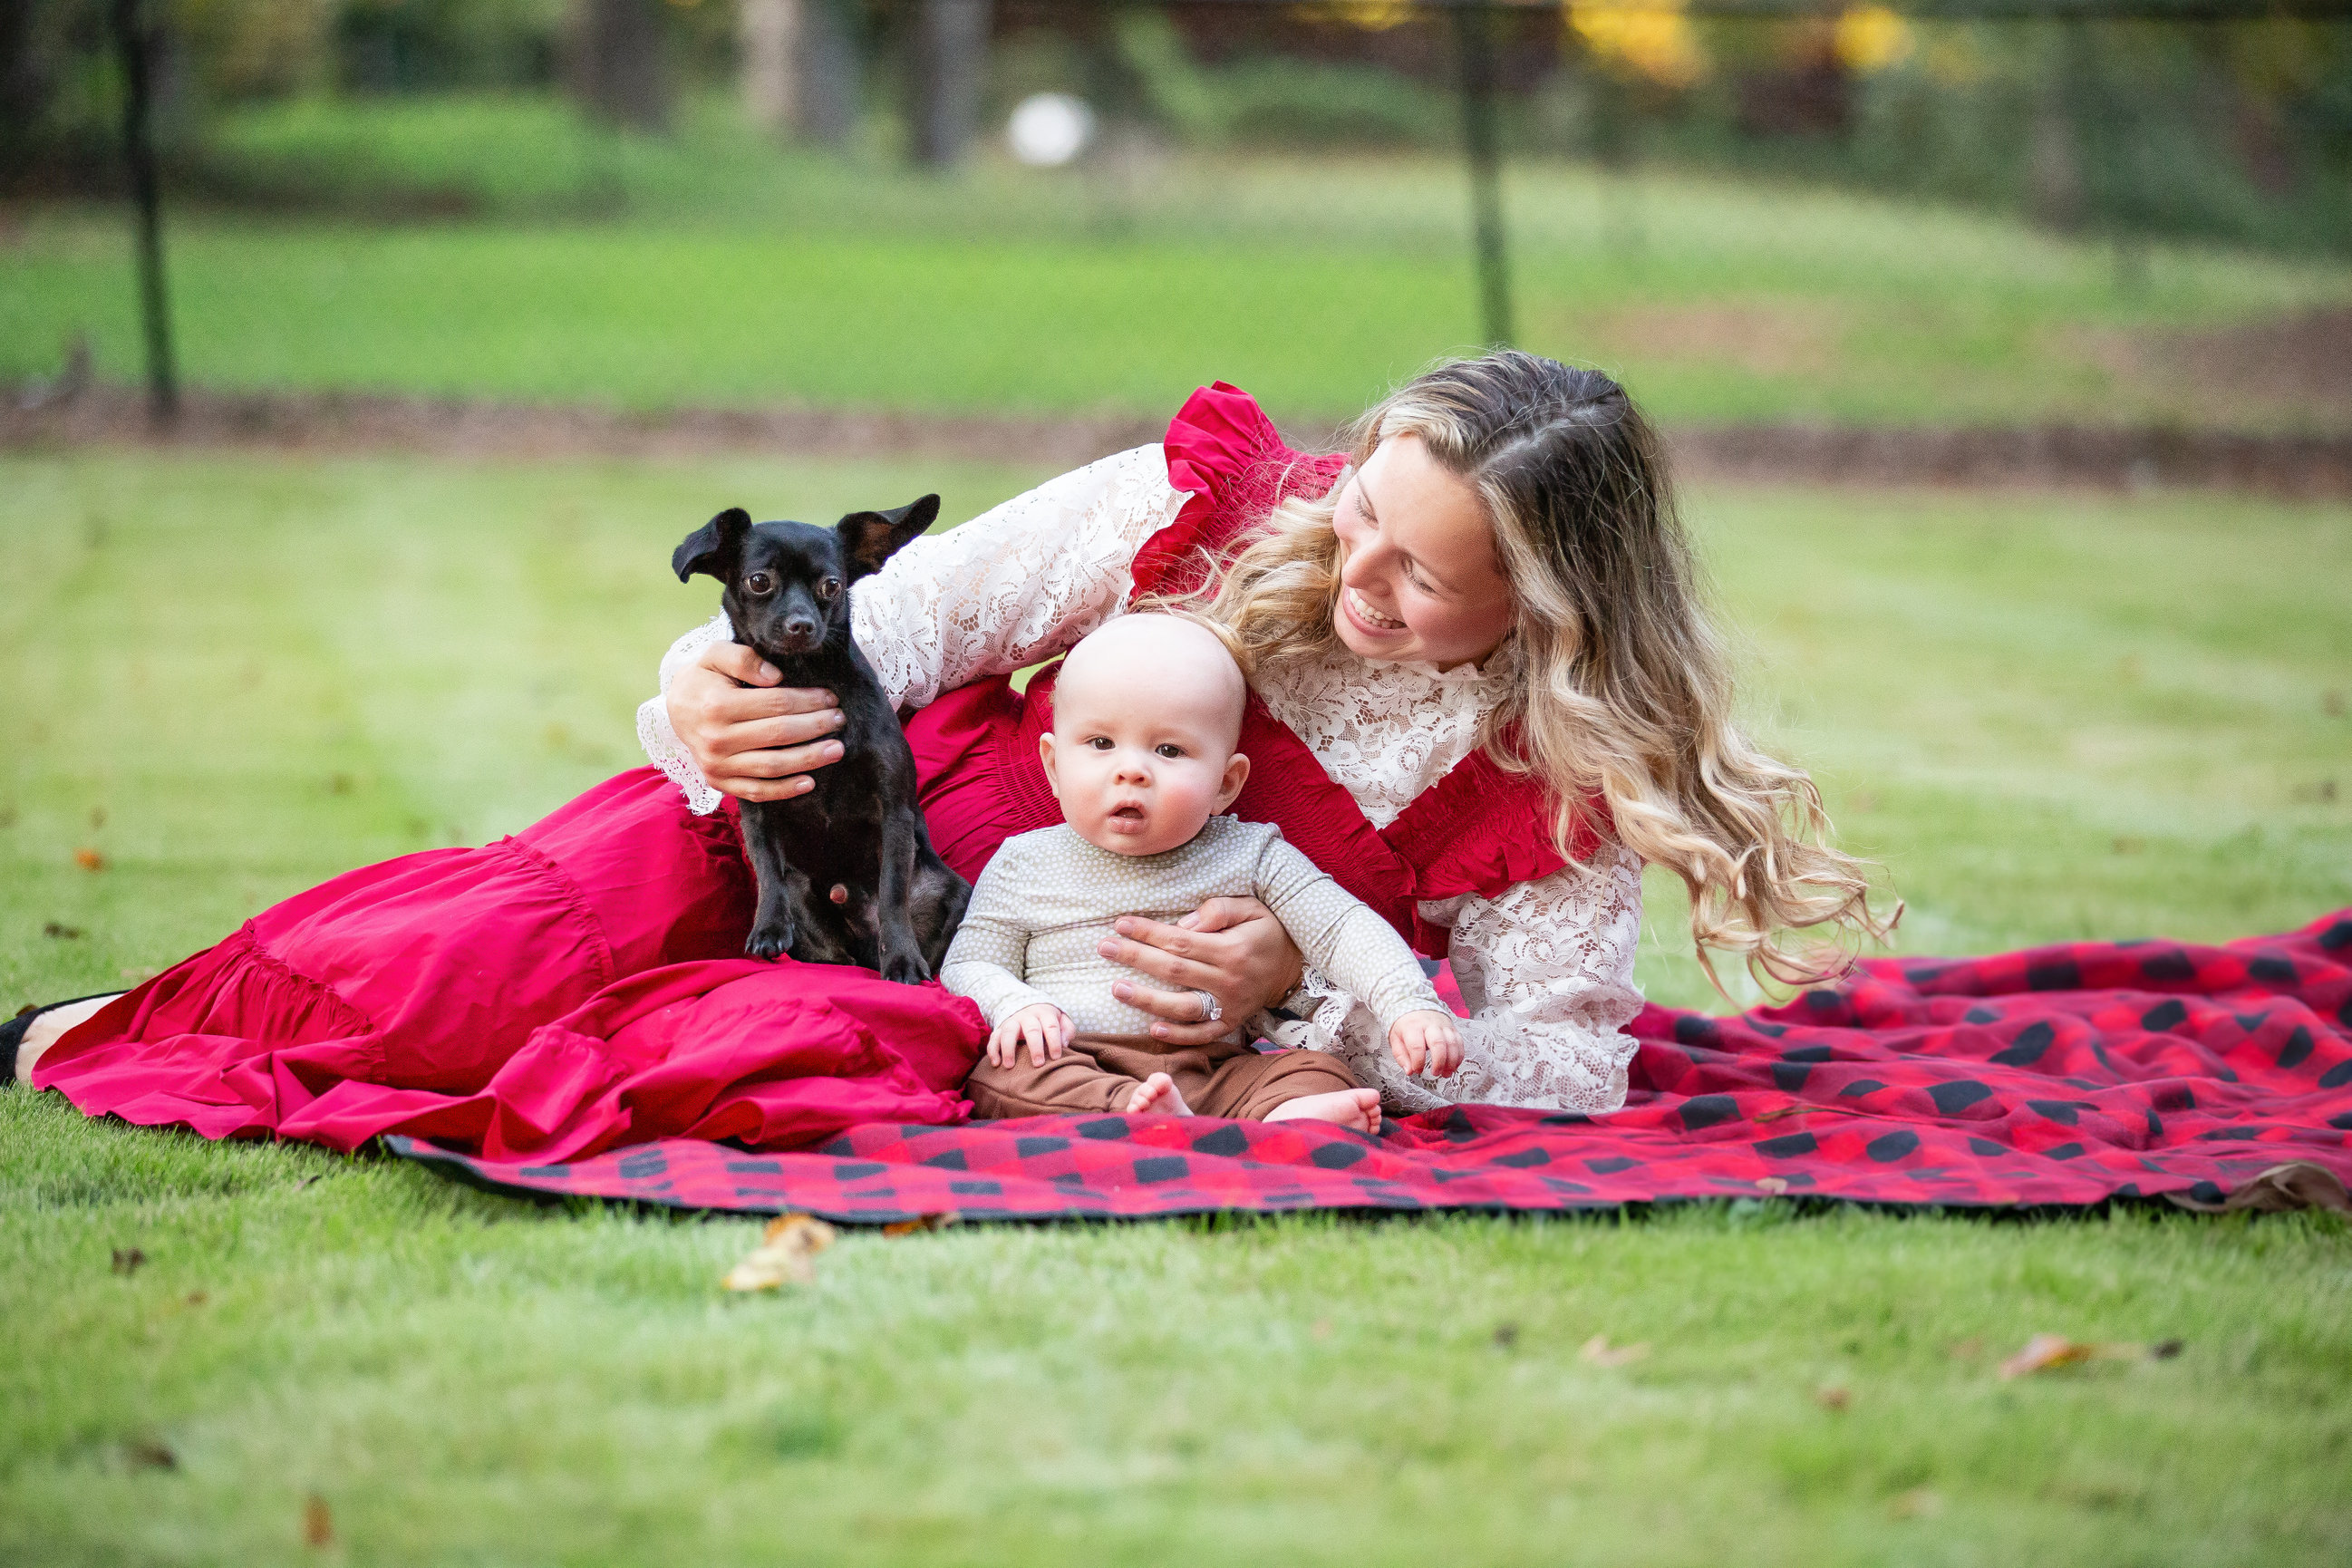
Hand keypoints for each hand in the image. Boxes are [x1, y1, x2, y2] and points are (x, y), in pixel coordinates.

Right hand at [665, 642, 846, 802]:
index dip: (808, 701)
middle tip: (839, 720)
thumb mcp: (715, 655)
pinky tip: (809, 781)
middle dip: (815, 726)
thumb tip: (775, 676)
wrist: (675, 708)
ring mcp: (717, 765)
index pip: (775, 704)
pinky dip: (785, 790)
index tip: (830, 697)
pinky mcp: (719, 782)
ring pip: (772, 766)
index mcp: (717, 705)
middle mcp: (716, 739)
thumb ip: (744, 658)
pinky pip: (756, 791)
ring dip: (809, 759)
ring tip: (837, 749)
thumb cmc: (704, 678)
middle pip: (779, 734)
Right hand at [988, 1003, 1072, 1068]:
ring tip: (1010, 1066)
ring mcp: (1012, 1021)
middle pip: (1031, 1030)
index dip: (1054, 1042)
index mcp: (1044, 1014)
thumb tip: (1064, 1044)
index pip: (1051, 1027)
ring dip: (1008, 1049)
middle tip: (1038, 1064)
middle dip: (1035, 1047)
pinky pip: (994, 1038)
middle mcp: (1027, 1016)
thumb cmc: (1047, 1019)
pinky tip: (995, 1063)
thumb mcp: (1061, 1019)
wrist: (1026, 1005)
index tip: (1056, 1057)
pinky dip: (993, 1050)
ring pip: (1008, 1032)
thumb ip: (1067, 1030)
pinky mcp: (1000, 1028)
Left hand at [1102, 897, 1305, 1046]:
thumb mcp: (1252, 909)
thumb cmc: (1269, 932)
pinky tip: (1152, 1029)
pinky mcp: (1231, 1023)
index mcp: (1232, 950)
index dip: (1148, 932)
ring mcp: (1230, 1006)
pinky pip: (1203, 1035)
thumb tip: (1183, 923)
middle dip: (1135, 958)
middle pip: (1173, 971)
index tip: (1120, 924)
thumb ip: (1218, 910)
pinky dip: (1178, 1036)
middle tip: (1104, 948)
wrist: (1298, 968)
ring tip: (1116, 988)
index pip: (1180, 941)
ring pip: (1182, 1007)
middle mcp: (1230, 981)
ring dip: (1147, 1000)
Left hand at [1389, 1010, 1462, 1077]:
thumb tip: (1409, 1071)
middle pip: (1438, 1043)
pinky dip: (1458, 1057)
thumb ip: (1401, 1056)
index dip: (1418, 1061)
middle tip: (1435, 1073)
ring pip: (1452, 1043)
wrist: (1416, 1007)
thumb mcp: (1396, 1039)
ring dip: (1451, 1062)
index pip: (1416, 1046)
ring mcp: (1443, 1025)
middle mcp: (1429, 1024)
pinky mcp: (1452, 1028)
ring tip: (1445, 1073)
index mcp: (1412, 1026)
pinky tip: (1453, 1066)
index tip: (1417, 1070)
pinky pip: (1459, 1043)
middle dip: (1438, 1062)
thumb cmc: (1406, 1025)